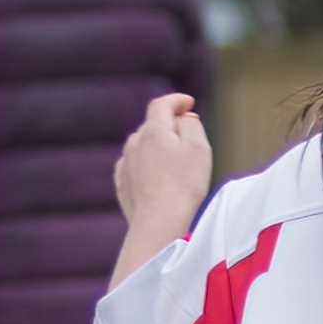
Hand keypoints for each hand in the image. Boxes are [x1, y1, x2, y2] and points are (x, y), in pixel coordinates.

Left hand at [114, 92, 210, 230]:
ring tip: (175, 163)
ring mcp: (125, 165)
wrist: (158, 223)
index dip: (176, 100)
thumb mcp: (199, 148)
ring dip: (157, 148)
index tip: (189, 102)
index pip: (161, 104)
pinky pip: (135, 168)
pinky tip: (157, 179)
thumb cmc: (184, 185)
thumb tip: (184, 118)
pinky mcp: (123, 185)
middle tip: (189, 136)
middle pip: (152, 125)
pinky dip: (147, 167)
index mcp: (153, 130)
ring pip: (142, 147)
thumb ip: (192, 125)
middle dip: (169, 126)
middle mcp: (134, 143)